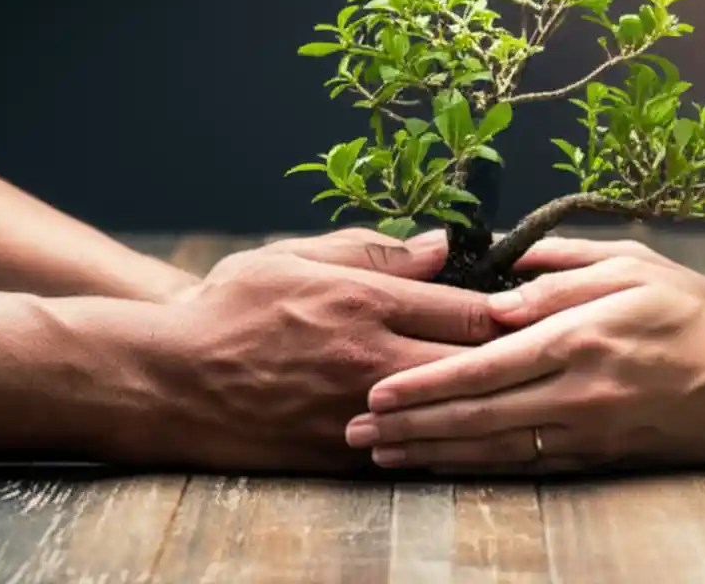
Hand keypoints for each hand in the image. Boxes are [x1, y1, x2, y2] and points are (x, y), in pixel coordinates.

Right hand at [124, 228, 498, 471]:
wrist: (166, 381)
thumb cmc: (228, 309)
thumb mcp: (294, 257)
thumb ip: (374, 251)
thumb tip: (443, 248)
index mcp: (363, 302)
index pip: (468, 310)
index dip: (510, 310)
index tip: (530, 309)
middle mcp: (369, 360)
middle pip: (474, 365)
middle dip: (510, 358)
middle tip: (538, 351)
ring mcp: (358, 413)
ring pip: (450, 413)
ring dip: (483, 401)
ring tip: (513, 391)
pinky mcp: (342, 455)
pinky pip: (411, 449)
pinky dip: (438, 437)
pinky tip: (458, 427)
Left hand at [347, 239, 704, 472]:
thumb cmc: (693, 311)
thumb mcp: (633, 267)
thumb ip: (561, 273)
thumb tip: (500, 290)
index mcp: (581, 339)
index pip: (486, 366)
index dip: (427, 383)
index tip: (379, 390)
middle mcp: (579, 393)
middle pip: (478, 417)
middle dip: (411, 426)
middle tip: (356, 431)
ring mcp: (590, 433)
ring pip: (496, 450)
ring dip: (434, 454)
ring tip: (382, 455)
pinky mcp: (601, 458)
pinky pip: (528, 468)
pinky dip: (479, 468)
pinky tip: (445, 466)